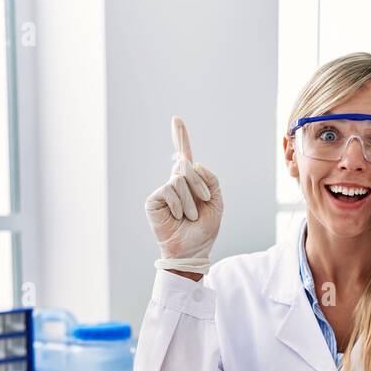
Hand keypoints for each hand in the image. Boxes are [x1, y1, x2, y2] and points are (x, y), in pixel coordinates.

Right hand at [146, 116, 222, 270]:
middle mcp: (175, 183)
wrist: (192, 251)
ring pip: (179, 180)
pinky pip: (169, 190)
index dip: (181, 137)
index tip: (176, 119)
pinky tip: (178, 217)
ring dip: (190, 201)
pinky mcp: (153, 200)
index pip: (185, 156)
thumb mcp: (217, 202)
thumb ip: (211, 179)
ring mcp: (163, 191)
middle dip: (199, 186)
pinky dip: (179, 205)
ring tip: (189, 218)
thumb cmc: (204, 230)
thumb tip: (192, 164)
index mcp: (191, 182)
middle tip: (202, 204)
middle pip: (186, 166)